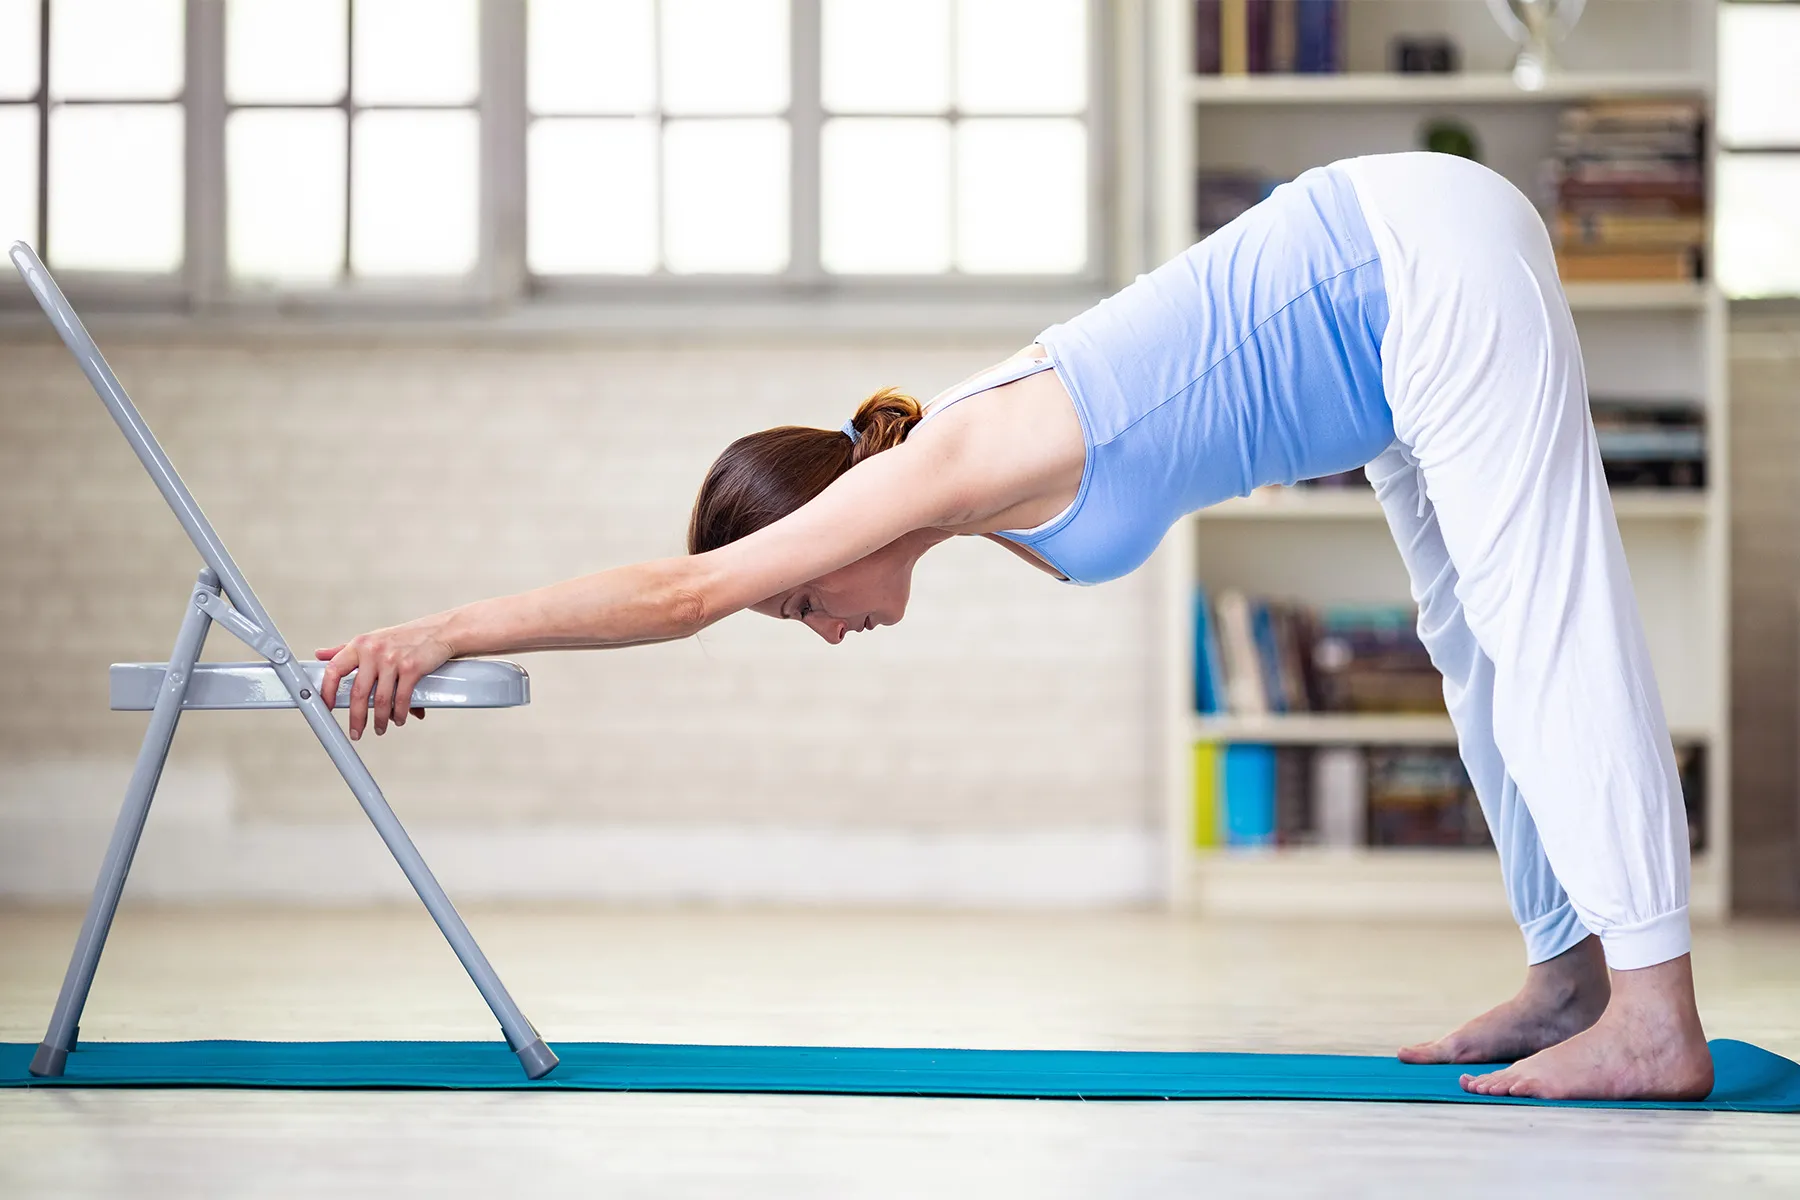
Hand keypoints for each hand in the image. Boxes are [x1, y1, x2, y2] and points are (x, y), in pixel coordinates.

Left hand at [315, 618, 454, 740]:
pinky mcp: (412, 668)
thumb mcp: (372, 639)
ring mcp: (393, 660)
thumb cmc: (407, 638)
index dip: (327, 692)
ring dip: (380, 720)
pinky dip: (400, 714)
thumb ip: (345, 649)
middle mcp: (374, 651)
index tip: (326, 707)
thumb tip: (321, 655)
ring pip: (381, 700)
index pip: (334, 670)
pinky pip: (402, 699)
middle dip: (357, 718)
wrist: (441, 632)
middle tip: (356, 732)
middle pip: (358, 692)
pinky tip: (399, 719)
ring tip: (380, 728)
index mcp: (360, 644)